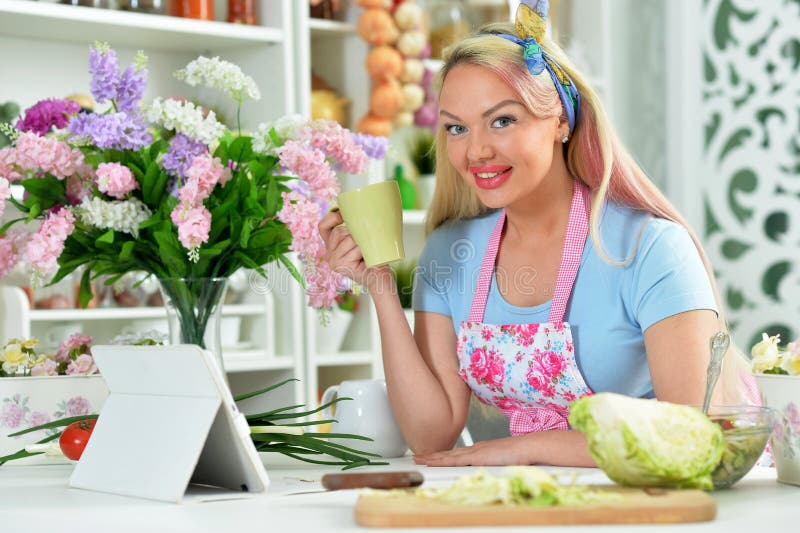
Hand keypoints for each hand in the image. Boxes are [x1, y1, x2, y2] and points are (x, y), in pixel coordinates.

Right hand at [318, 209, 392, 290]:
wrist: (381, 278)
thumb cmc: (374, 257)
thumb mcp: (361, 238)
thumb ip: (354, 228)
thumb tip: (359, 210)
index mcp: (331, 245)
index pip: (323, 226)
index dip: (332, 217)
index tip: (345, 215)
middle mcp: (329, 254)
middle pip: (338, 232)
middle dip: (355, 233)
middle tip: (365, 243)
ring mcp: (333, 261)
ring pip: (348, 239)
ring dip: (362, 242)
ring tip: (367, 252)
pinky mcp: (341, 267)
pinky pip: (355, 249)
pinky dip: (365, 250)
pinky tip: (368, 258)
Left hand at [413, 436, 532, 466]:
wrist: (529, 446)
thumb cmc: (521, 454)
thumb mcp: (504, 460)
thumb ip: (494, 464)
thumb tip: (490, 469)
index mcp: (480, 450)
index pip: (457, 454)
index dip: (443, 455)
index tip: (432, 457)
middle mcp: (475, 449)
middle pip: (449, 453)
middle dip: (432, 456)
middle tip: (417, 457)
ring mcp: (475, 451)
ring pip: (448, 455)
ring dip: (432, 458)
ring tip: (419, 459)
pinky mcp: (477, 456)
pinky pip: (455, 460)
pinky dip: (442, 460)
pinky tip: (433, 462)